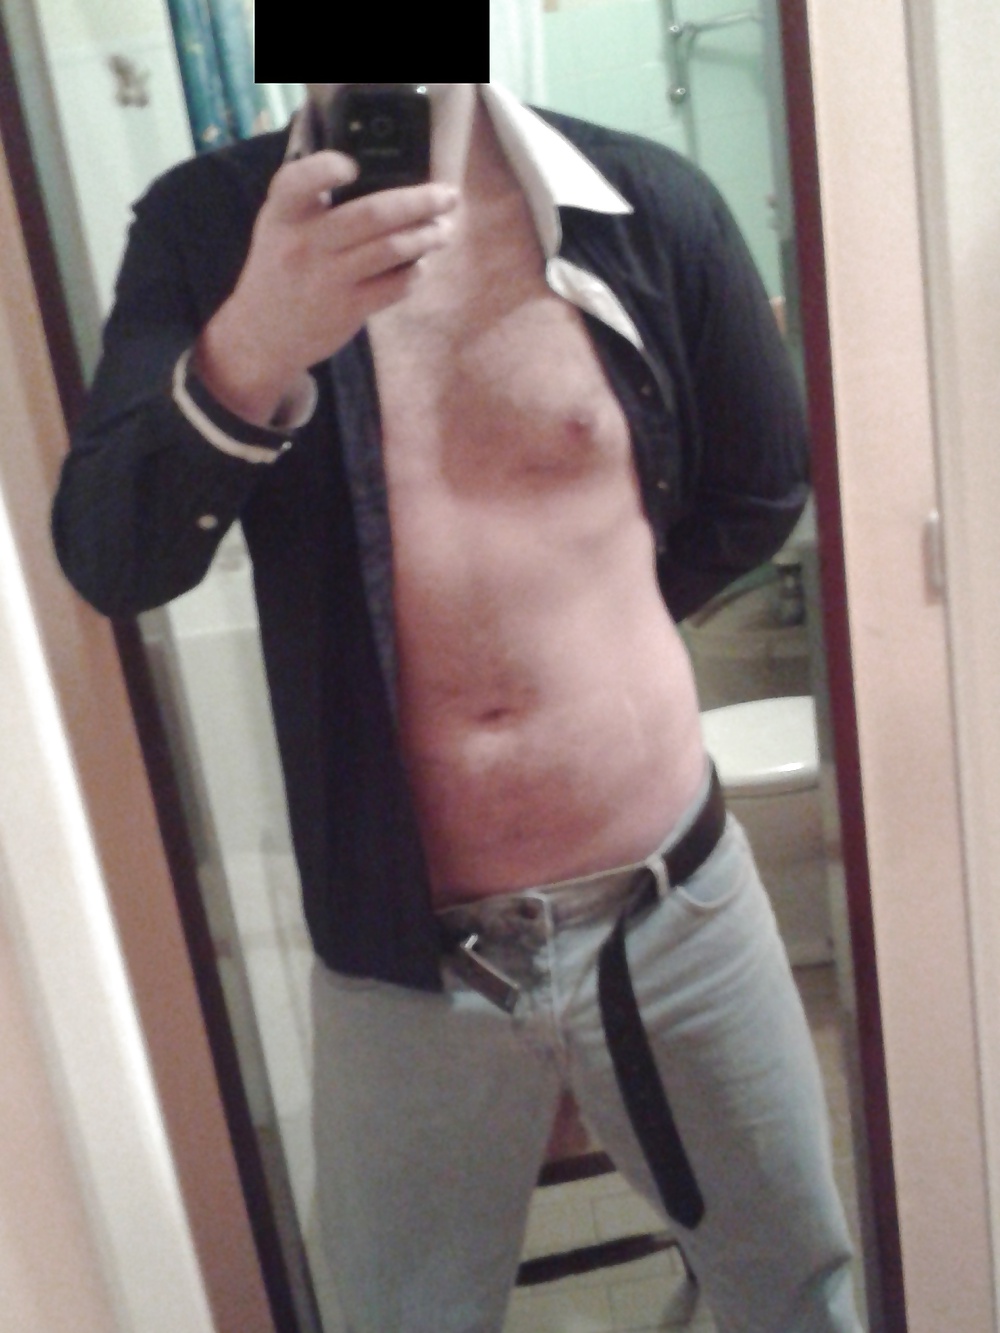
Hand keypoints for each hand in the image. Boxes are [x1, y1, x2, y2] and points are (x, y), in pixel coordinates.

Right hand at [192, 151, 458, 424]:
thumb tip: (368, 167)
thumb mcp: (278, 226)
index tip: (351, 164)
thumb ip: (309, 198)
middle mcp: (304, 244)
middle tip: (448, 196)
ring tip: (444, 231)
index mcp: (283, 214)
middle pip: (371, 215)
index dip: (324, 169)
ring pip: (390, 250)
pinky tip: (421, 266)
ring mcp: (327, 279)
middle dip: (418, 202)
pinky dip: (413, 274)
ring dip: (426, 238)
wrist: (263, 333)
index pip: (296, 182)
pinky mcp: (347, 310)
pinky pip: (393, 287)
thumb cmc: (279, 267)